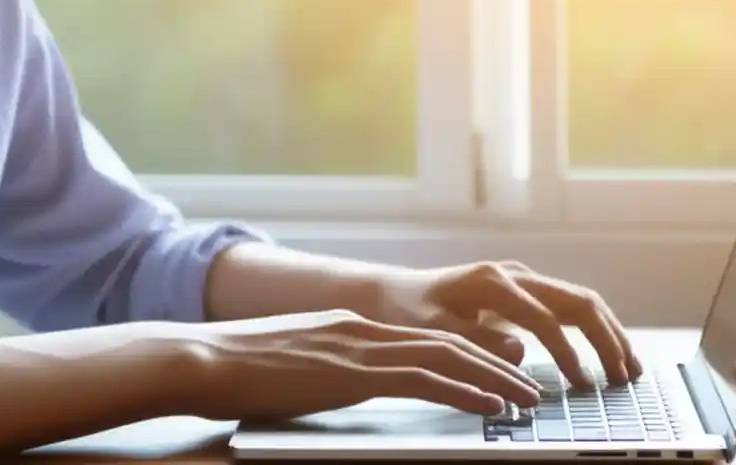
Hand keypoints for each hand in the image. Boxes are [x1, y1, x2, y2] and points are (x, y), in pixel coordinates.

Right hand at [181, 309, 541, 419]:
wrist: (204, 358)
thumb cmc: (239, 371)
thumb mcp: (298, 365)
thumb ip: (332, 369)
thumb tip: (350, 385)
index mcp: (354, 328)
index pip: (428, 340)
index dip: (472, 356)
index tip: (502, 374)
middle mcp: (365, 331)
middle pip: (450, 344)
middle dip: (497, 366)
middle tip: (531, 388)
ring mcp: (360, 348)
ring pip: (447, 358)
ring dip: (494, 379)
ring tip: (525, 400)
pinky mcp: (353, 373)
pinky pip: (423, 380)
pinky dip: (464, 391)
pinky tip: (489, 406)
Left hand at [369, 261, 641, 387]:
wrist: (395, 294)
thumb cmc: (409, 313)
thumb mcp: (431, 330)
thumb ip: (474, 341)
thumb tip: (520, 353)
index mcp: (492, 282)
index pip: (543, 317)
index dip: (566, 352)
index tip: (581, 383)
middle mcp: (514, 274)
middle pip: (576, 300)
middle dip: (605, 339)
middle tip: (622, 377)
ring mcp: (523, 280)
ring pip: (581, 300)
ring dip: (609, 333)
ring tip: (629, 369)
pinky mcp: (526, 292)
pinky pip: (571, 307)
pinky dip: (595, 330)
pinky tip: (609, 354)